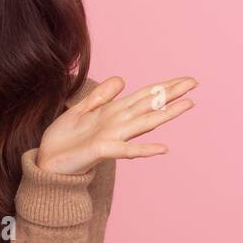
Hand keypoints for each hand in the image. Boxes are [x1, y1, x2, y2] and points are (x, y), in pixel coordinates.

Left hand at [36, 76, 197, 175]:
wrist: (47, 162)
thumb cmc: (63, 140)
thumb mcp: (80, 110)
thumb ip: (101, 96)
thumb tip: (122, 80)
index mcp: (113, 112)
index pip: (144, 96)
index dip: (163, 87)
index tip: (185, 79)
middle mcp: (118, 124)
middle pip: (149, 105)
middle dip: (171, 94)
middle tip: (195, 83)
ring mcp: (113, 137)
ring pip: (144, 122)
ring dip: (166, 114)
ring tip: (188, 104)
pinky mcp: (102, 150)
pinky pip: (127, 149)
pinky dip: (145, 149)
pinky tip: (163, 149)